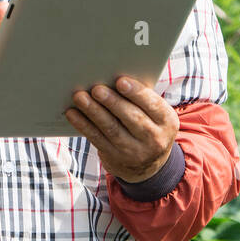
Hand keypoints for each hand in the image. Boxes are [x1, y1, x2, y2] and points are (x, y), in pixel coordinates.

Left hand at [64, 77, 178, 182]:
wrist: (148, 164)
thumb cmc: (147, 125)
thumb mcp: (155, 114)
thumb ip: (141, 98)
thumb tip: (112, 76)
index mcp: (166, 121)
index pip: (153, 105)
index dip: (137, 93)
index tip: (121, 81)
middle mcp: (154, 138)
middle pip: (131, 117)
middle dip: (112, 102)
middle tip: (97, 88)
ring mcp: (134, 151)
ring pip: (111, 129)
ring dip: (93, 111)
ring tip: (80, 97)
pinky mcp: (115, 157)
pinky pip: (97, 139)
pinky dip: (83, 125)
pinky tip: (72, 113)